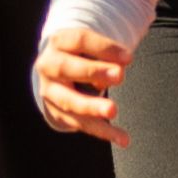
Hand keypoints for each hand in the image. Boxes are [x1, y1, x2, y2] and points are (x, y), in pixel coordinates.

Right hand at [32, 17, 128, 142]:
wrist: (56, 72)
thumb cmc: (82, 54)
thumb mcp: (91, 47)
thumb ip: (105, 55)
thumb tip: (119, 67)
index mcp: (59, 42)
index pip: (80, 40)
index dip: (104, 48)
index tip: (129, 58)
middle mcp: (48, 66)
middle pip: (67, 68)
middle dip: (94, 72)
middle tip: (120, 76)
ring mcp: (50, 92)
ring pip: (70, 101)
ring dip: (93, 107)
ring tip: (113, 111)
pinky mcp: (57, 113)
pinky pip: (80, 123)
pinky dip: (102, 131)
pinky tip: (122, 138)